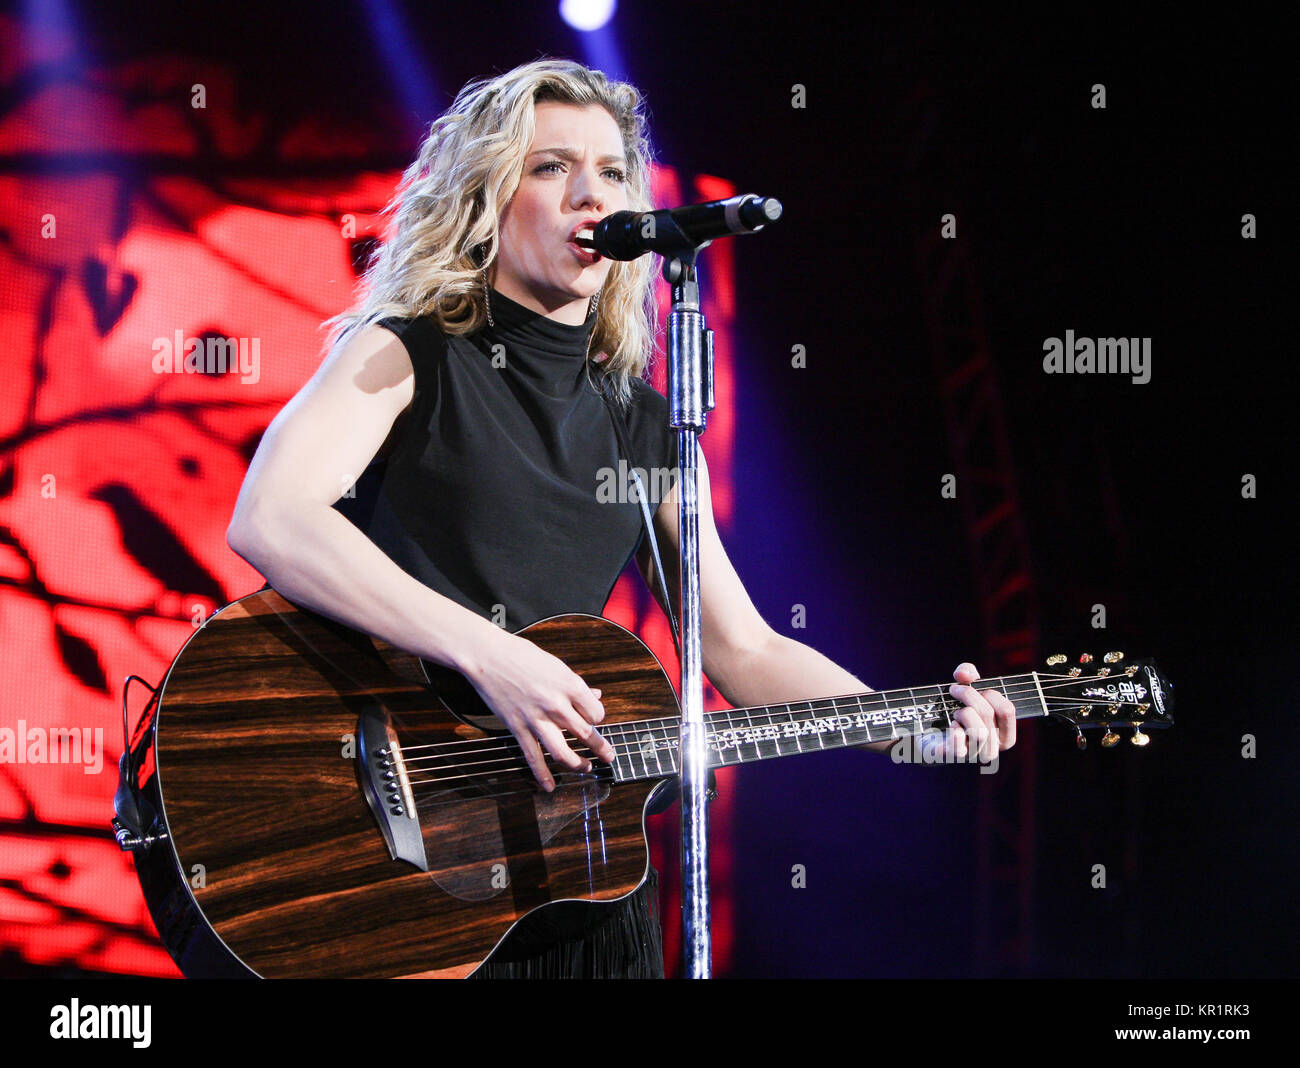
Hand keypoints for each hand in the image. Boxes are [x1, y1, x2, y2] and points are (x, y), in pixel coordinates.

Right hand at [461, 628, 615, 790]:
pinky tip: (550, 786)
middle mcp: (556, 704)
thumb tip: (596, 695)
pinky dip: (542, 775)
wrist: (487, 656)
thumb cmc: (522, 656)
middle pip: (586, 734)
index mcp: (569, 685)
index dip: (598, 717)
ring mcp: (536, 719)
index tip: (594, 718)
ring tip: (586, 767)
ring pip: (562, 752)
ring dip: (578, 764)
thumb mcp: (555, 666)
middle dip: (600, 748)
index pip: (596, 712)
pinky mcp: (517, 728)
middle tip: (608, 756)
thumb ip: (576, 685)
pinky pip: (533, 757)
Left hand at [933, 662, 1016, 763]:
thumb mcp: (964, 687)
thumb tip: (964, 674)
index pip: (1008, 710)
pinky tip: (951, 725)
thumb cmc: (953, 709)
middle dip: (969, 695)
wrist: (927, 732)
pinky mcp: (953, 757)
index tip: (977, 688)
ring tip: (954, 712)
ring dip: (963, 713)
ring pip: (978, 731)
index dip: (992, 693)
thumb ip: (968, 672)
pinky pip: (959, 748)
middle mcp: (993, 748)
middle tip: (954, 690)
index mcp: (1004, 734)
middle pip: (988, 714)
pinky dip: (954, 731)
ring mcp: (974, 755)